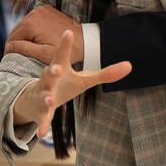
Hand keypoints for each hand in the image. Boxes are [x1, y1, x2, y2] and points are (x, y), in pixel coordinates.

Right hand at [5, 5, 82, 64]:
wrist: (86, 40)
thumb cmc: (66, 52)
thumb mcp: (44, 55)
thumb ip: (23, 50)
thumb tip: (8, 47)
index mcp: (31, 23)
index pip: (12, 38)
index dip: (11, 51)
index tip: (12, 61)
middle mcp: (33, 12)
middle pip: (17, 31)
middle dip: (17, 43)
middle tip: (19, 57)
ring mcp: (40, 9)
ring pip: (24, 26)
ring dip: (24, 37)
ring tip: (29, 50)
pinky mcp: (46, 9)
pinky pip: (33, 21)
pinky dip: (32, 30)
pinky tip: (37, 40)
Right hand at [11, 30, 131, 135]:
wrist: (34, 100)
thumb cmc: (63, 85)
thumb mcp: (84, 79)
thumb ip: (105, 74)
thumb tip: (130, 65)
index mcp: (59, 69)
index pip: (62, 54)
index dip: (65, 44)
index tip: (68, 32)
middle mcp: (49, 80)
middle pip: (49, 73)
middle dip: (52, 71)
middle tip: (56, 68)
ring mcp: (42, 96)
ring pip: (43, 96)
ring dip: (46, 98)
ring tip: (50, 100)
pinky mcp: (40, 112)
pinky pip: (41, 119)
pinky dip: (42, 125)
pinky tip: (41, 133)